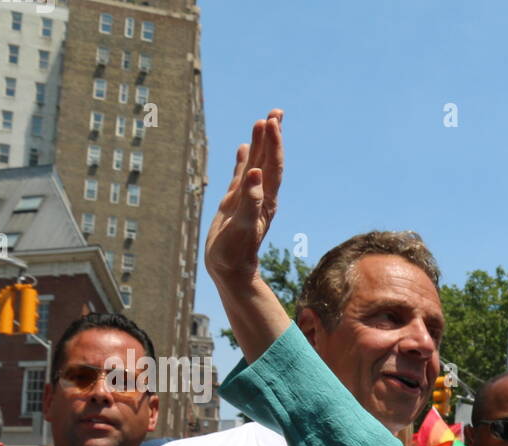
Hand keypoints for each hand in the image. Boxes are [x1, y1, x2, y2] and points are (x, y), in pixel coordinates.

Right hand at [205, 109, 284, 284]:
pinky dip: (244, 159)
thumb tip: (257, 174)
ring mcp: (249, 198)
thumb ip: (251, 202)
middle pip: (268, 160)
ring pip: (256, 164)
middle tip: (276, 111)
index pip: (273, 166)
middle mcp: (260, 196)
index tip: (272, 121)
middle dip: (272, 136)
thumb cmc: (237, 252)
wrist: (231, 271)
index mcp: (265, 200)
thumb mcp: (244, 228)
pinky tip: (243, 147)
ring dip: (260, 143)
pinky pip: (241, 175)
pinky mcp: (236, 202)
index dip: (274, 143)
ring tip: (263, 121)